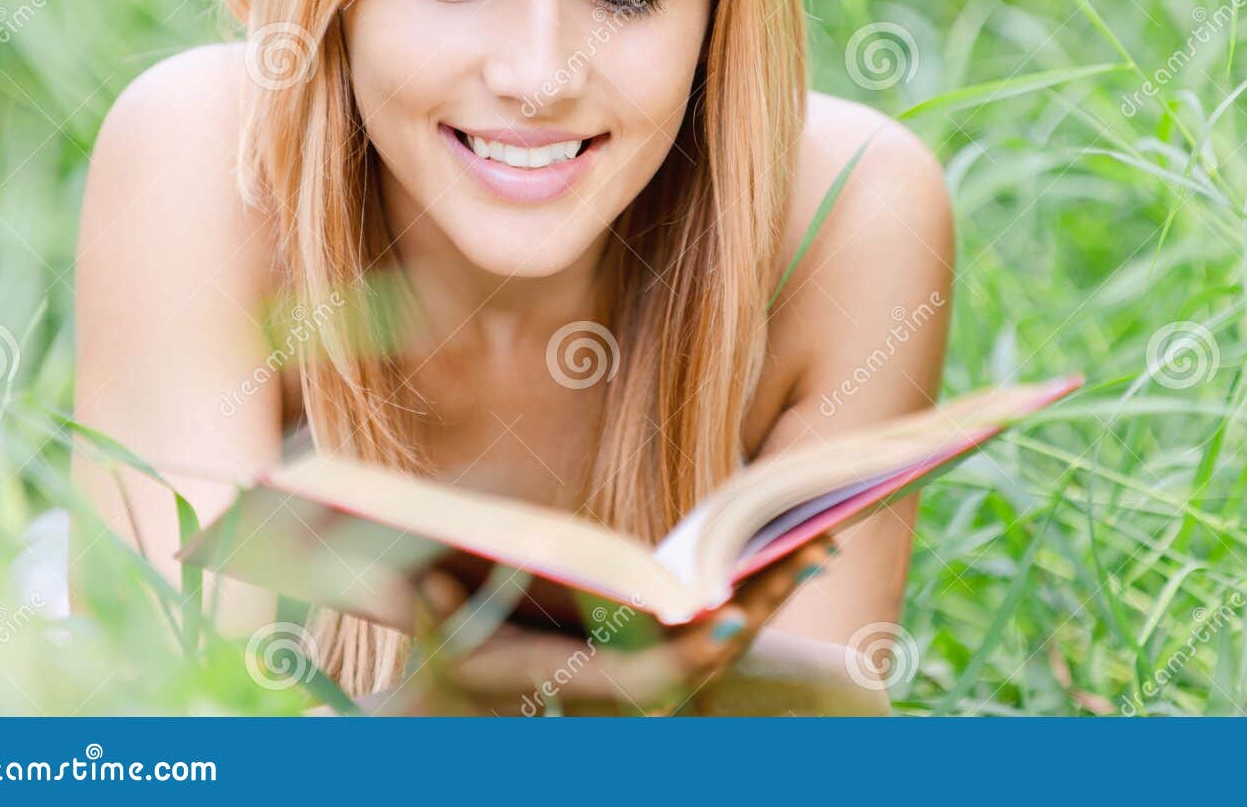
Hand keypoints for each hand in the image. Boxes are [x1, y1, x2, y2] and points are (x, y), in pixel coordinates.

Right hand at [380, 534, 836, 715]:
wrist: (471, 711)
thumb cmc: (454, 670)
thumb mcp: (438, 645)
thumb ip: (435, 620)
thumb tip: (430, 582)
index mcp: (595, 685)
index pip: (659, 680)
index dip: (696, 651)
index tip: (729, 616)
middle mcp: (636, 682)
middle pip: (716, 649)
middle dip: (764, 603)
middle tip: (812, 548)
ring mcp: (656, 666)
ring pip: (729, 633)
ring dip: (774, 589)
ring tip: (816, 534)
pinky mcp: (665, 643)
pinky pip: (723, 615)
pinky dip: (759, 585)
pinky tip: (792, 548)